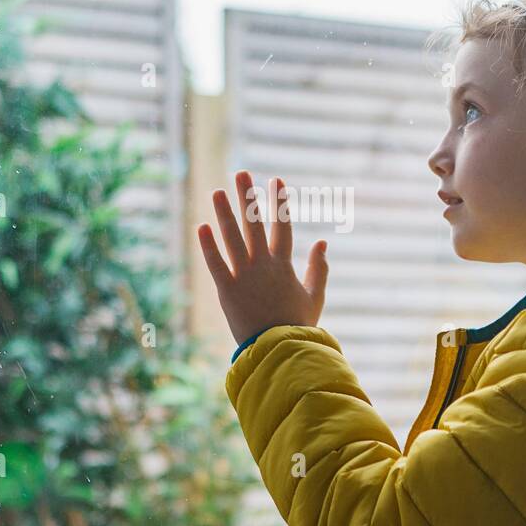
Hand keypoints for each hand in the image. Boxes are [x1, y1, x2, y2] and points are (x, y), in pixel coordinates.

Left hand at [197, 170, 328, 344]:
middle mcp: (263, 265)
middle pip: (253, 224)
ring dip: (224, 213)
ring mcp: (244, 276)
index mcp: (283, 265)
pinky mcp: (227, 290)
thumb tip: (323, 242)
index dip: (279, 203)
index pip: (281, 226)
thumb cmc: (298, 326)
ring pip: (232, 238)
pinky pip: (215, 264)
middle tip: (241, 174)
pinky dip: (208, 246)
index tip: (277, 181)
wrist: (279, 352)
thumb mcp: (314, 296)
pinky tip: (202, 226)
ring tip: (217, 191)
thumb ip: (318, 268)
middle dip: (248, 197)